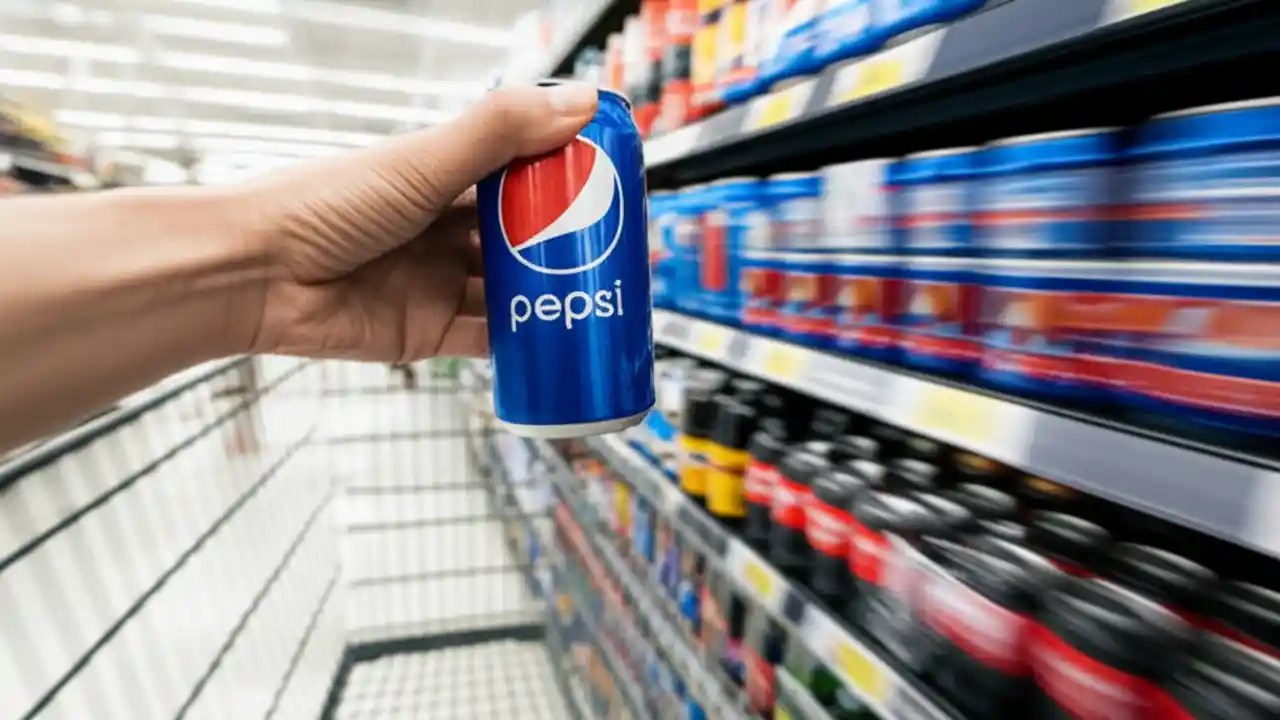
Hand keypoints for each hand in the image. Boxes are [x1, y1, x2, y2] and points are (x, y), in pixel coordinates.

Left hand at [238, 82, 597, 361]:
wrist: (254, 275)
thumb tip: (580, 102)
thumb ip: (500, 132)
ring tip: (602, 298)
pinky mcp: (427, 334)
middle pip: (523, 238)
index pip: (518, 174)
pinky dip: (525, 343)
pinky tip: (560, 341)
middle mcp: (442, 229)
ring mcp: (437, 283)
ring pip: (513, 291)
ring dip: (553, 295)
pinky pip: (489, 340)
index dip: (564, 180)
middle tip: (618, 251)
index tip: (611, 186)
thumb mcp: (423, 160)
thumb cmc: (325, 204)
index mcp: (441, 177)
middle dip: (568, 245)